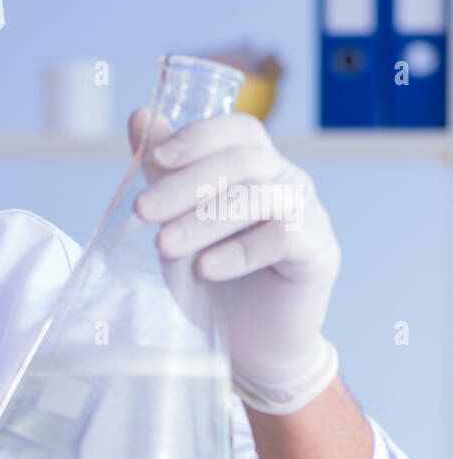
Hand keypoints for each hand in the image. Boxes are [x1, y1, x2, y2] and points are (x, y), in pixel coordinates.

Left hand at [128, 109, 341, 413]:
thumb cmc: (211, 274)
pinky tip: (204, 269)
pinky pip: (283, 237)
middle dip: (185, 184)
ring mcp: (308, 214)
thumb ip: (162, 173)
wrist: (246, 342)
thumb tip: (140, 116)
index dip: (200, 136)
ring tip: (164, 247)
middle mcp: (286, 182)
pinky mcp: (318, 252)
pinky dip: (238, 252)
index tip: (157, 157)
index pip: (238, 130)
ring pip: (260, 196)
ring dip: (204, 220)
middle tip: (142, 211)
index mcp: (254, 167)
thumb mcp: (175, 221)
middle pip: (243, 162)